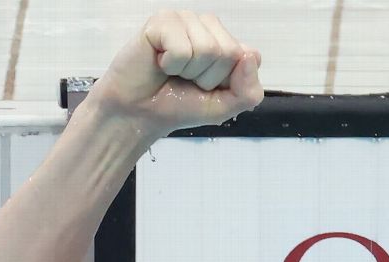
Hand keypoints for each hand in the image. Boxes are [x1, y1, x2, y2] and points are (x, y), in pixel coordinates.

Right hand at [91, 11, 263, 134]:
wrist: (139, 113)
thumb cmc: (178, 106)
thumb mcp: (224, 108)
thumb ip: (249, 90)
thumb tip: (249, 55)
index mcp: (226, 43)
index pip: (250, 56)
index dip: (229, 83)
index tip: (207, 88)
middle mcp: (208, 27)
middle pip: (229, 52)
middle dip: (207, 78)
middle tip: (185, 80)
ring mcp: (185, 20)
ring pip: (208, 49)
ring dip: (188, 72)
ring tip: (173, 72)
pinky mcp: (163, 20)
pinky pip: (183, 48)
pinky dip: (171, 64)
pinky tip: (159, 62)